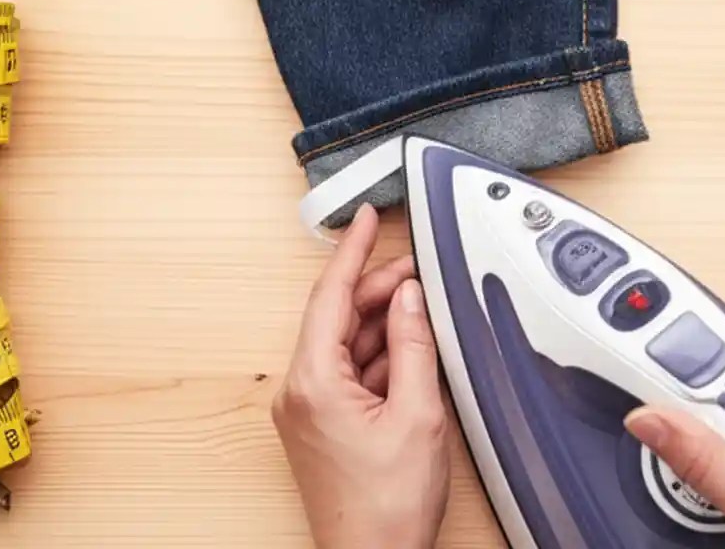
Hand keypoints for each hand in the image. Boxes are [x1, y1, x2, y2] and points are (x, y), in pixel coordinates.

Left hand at [273, 205, 448, 548]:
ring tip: (423, 308)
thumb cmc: (387, 507)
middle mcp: (301, 391)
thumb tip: (412, 299)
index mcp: (314, 382)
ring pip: (347, 342)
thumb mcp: (418, 414)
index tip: (365, 219)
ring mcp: (310, 408)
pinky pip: (350, 370)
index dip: (352, 251)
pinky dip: (382, 354)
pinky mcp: (323, 423)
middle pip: (339, 316)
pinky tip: (412, 349)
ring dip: (384, 323)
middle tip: (418, 269)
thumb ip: (415, 346)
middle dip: (379, 289)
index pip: (331, 295)